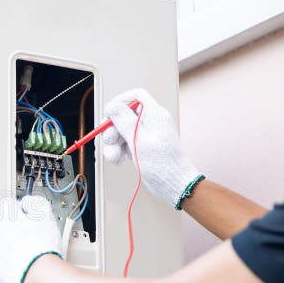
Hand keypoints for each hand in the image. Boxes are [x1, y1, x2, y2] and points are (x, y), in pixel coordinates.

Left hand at [0, 195, 61, 282]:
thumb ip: (36, 203)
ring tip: (26, 250)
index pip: (9, 205)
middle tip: (29, 236)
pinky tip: (19, 261)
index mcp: (4, 215)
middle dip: (13, 227)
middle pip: (2, 223)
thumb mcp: (46, 216)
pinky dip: (6, 258)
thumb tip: (29, 202)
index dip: (22, 211)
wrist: (38, 274)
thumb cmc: (42, 247)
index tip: (28, 218)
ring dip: (9, 243)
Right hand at [101, 88, 203, 209]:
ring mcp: (146, 135)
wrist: (175, 186)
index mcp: (154, 115)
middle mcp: (151, 122)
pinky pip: (125, 143)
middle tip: (109, 141)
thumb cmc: (162, 165)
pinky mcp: (142, 147)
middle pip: (124, 115)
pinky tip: (119, 160)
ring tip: (113, 157)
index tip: (108, 115)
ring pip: (122, 131)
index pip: (136, 96)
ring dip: (113, 143)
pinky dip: (119, 150)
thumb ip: (124, 121)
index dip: (120, 102)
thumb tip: (112, 106)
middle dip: (112, 128)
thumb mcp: (138, 140)